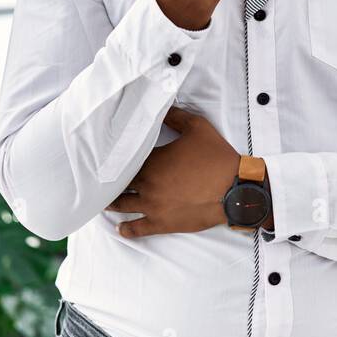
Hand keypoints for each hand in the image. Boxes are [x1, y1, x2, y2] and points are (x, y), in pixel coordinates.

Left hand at [106, 106, 239, 237]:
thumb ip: (175, 116)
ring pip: (123, 205)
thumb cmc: (216, 158)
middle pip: (119, 183)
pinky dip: (126, 229)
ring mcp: (153, 206)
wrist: (235, 189)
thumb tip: (161, 107)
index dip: (117, 157)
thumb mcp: (198, 127)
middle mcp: (147, 184)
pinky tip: (120, 227)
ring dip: (112, 202)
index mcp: (152, 161)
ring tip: (104, 201)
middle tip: (101, 179)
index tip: (108, 155)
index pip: (125, 158)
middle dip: (111, 180)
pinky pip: (137, 228)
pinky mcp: (162, 223)